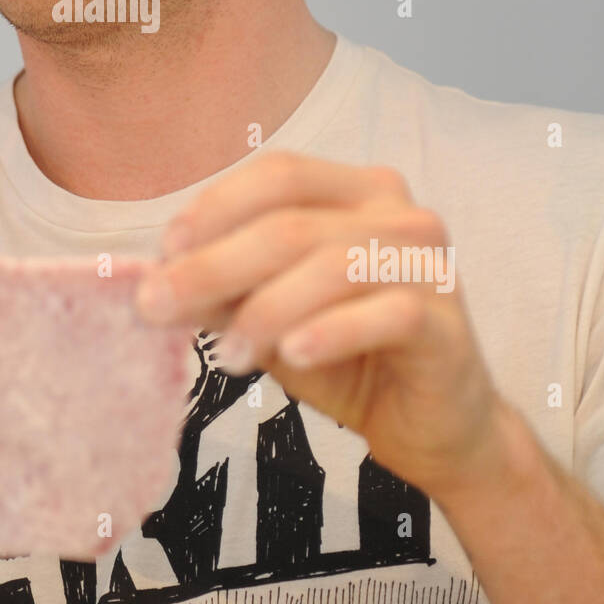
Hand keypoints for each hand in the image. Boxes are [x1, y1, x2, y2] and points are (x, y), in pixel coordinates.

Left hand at [135, 151, 506, 499]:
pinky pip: (385, 314)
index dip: (214, 208)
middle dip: (213, 264)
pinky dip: (330, 331)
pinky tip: (291, 355)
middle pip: (291, 223)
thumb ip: (223, 290)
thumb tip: (156, 279)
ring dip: (264, 310)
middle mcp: (398, 214)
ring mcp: (429, 265)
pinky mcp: (447, 324)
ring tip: (225, 355)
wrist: (432, 427)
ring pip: (331, 265)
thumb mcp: (270, 316)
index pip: (278, 175)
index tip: (163, 253)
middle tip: (157, 305)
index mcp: (358, 191)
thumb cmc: (349, 357)